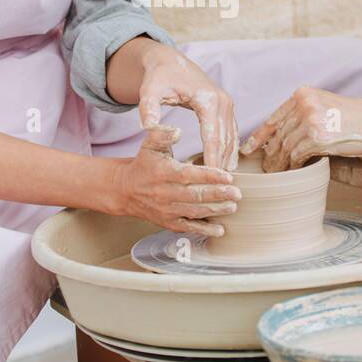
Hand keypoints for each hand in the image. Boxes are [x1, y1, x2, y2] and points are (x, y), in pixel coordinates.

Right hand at [111, 125, 241, 236]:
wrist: (124, 190)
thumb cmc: (143, 165)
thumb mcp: (149, 145)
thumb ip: (162, 134)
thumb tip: (177, 130)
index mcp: (163, 172)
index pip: (190, 175)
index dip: (210, 176)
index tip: (228, 176)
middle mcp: (165, 193)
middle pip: (195, 195)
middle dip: (218, 195)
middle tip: (237, 193)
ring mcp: (166, 210)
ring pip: (194, 212)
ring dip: (216, 211)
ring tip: (233, 207)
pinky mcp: (167, 222)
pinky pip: (188, 227)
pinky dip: (204, 230)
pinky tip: (220, 230)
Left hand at [138, 45, 238, 170]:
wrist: (170, 61)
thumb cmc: (159, 77)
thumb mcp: (150, 91)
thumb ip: (147, 109)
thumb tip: (146, 128)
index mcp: (208, 99)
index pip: (213, 136)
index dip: (212, 158)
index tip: (210, 177)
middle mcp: (223, 102)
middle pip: (225, 139)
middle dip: (222, 163)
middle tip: (217, 187)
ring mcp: (227, 105)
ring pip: (231, 138)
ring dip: (227, 159)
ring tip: (221, 182)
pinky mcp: (226, 108)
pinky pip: (231, 133)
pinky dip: (228, 150)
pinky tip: (223, 166)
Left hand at [240, 87, 361, 171]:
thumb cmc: (357, 119)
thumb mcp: (327, 108)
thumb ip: (305, 116)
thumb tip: (282, 138)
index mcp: (303, 94)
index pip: (274, 117)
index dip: (259, 136)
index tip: (249, 148)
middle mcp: (304, 103)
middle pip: (278, 134)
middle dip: (270, 153)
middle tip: (266, 167)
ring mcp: (310, 119)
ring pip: (285, 146)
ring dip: (280, 163)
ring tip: (277, 173)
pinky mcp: (318, 136)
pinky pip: (297, 155)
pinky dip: (293, 165)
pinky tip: (295, 171)